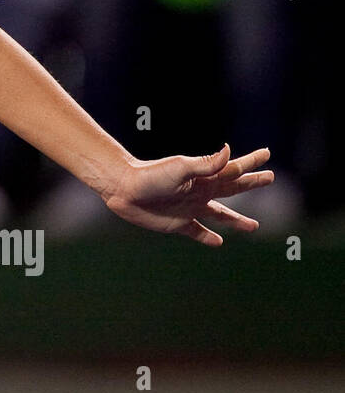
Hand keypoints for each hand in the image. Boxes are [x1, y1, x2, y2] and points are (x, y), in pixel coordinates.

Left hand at [101, 144, 271, 246]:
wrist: (123, 188)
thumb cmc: (150, 175)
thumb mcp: (180, 168)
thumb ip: (206, 164)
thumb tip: (229, 150)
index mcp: (204, 178)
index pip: (234, 169)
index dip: (251, 162)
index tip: (267, 153)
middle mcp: (201, 192)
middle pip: (233, 188)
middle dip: (251, 183)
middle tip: (269, 177)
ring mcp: (190, 208)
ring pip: (220, 214)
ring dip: (236, 220)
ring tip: (254, 227)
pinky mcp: (178, 223)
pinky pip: (198, 232)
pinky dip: (208, 237)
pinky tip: (219, 242)